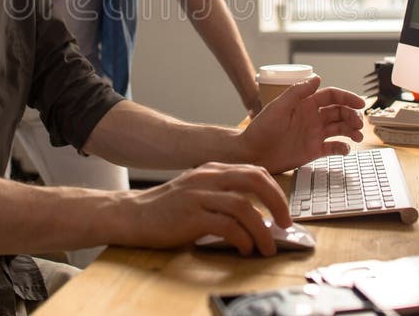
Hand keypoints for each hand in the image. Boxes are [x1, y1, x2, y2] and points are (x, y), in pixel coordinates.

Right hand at [116, 162, 288, 255]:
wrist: (133, 215)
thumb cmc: (168, 209)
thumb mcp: (199, 191)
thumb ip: (224, 194)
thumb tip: (259, 213)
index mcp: (213, 169)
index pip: (255, 171)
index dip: (276, 191)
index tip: (283, 212)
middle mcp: (208, 176)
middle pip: (255, 181)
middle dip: (277, 203)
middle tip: (285, 225)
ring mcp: (199, 194)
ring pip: (244, 207)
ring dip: (261, 230)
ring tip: (267, 246)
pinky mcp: (190, 215)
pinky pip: (226, 226)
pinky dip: (242, 239)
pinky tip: (244, 249)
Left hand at [240, 75, 364, 173]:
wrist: (253, 153)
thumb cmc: (261, 129)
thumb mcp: (278, 107)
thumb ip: (297, 92)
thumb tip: (317, 77)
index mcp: (305, 104)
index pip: (331, 96)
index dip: (347, 98)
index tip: (360, 103)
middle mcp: (312, 118)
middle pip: (339, 112)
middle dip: (352, 115)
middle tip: (359, 123)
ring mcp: (314, 134)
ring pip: (340, 129)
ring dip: (352, 130)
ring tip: (358, 137)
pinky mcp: (313, 151)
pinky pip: (333, 147)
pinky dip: (342, 148)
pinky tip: (345, 149)